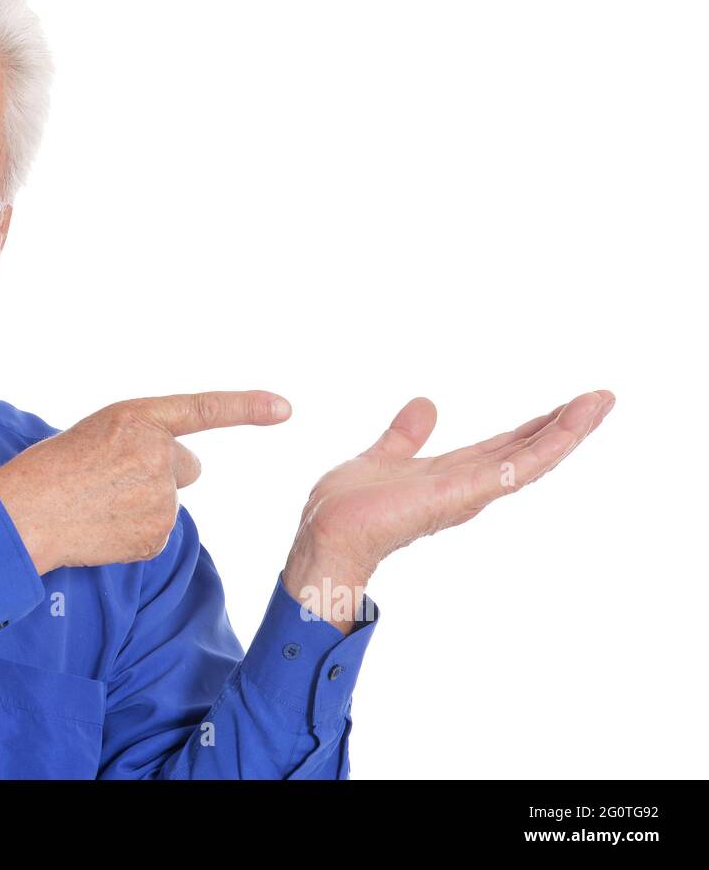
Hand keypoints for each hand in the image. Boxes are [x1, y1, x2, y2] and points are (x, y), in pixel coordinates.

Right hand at [0, 390, 290, 573]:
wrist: (22, 516)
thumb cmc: (49, 470)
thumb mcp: (96, 433)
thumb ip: (145, 441)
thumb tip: (189, 470)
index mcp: (138, 418)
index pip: (204, 409)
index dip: (248, 407)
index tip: (285, 408)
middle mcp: (158, 454)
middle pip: (186, 467)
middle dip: (160, 474)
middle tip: (109, 480)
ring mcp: (160, 498)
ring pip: (167, 502)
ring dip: (140, 504)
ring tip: (96, 503)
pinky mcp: (156, 535)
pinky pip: (155, 532)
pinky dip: (133, 533)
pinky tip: (101, 527)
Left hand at [283, 390, 615, 609]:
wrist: (328, 533)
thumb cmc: (349, 507)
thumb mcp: (384, 456)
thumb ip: (405, 435)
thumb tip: (425, 404)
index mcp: (452, 474)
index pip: (505, 446)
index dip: (537, 426)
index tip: (569, 404)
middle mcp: (468, 485)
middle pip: (528, 451)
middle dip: (566, 426)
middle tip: (603, 399)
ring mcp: (470, 492)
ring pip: (532, 458)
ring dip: (569, 431)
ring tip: (602, 403)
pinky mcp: (465, 494)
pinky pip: (516, 468)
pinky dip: (548, 447)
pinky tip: (573, 425)